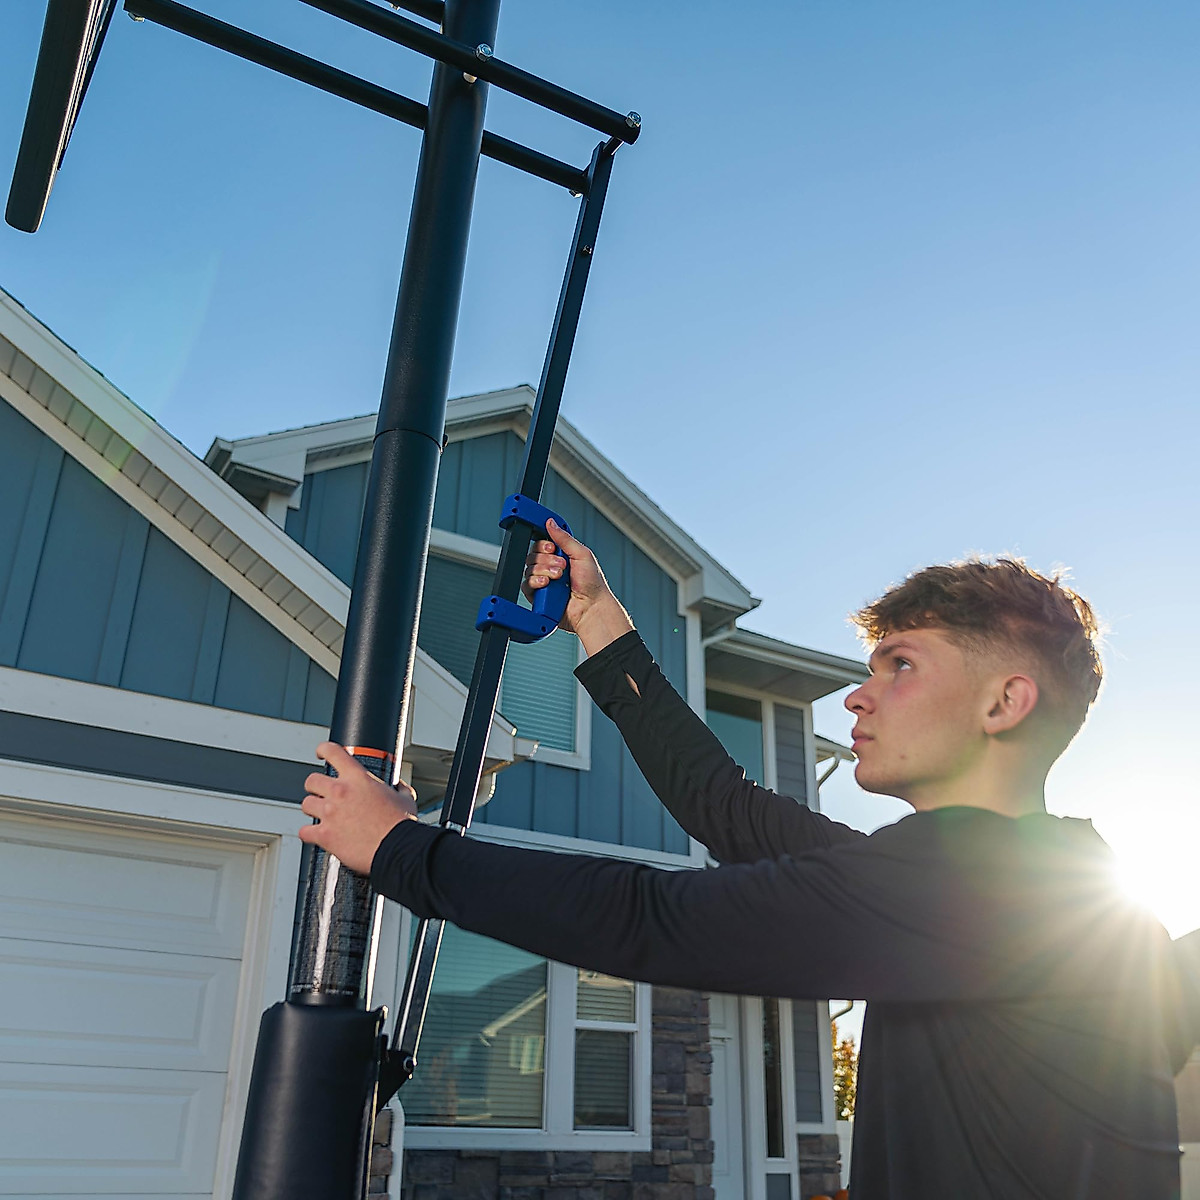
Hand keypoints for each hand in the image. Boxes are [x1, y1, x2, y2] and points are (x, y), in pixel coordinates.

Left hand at [299, 742, 416, 873]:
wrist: (397, 848)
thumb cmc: (400, 826)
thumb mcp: (405, 798)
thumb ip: (398, 789)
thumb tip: (398, 787)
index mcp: (358, 778)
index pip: (333, 752)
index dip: (324, 750)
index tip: (322, 753)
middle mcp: (340, 792)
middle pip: (312, 780)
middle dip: (315, 787)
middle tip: (322, 793)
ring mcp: (330, 813)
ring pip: (305, 804)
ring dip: (312, 809)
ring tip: (321, 815)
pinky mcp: (325, 835)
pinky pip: (304, 831)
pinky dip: (309, 833)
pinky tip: (315, 834)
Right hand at [524, 518, 634, 654]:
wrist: (591, 608)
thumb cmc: (592, 585)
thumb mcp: (582, 554)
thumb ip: (565, 538)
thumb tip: (551, 523)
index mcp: (561, 556)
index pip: (542, 544)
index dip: (544, 544)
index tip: (552, 548)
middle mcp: (551, 567)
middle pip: (533, 555)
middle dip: (546, 560)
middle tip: (562, 566)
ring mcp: (544, 581)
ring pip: (529, 569)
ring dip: (544, 571)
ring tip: (558, 578)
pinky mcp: (537, 595)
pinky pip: (526, 585)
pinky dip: (535, 582)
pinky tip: (547, 584)